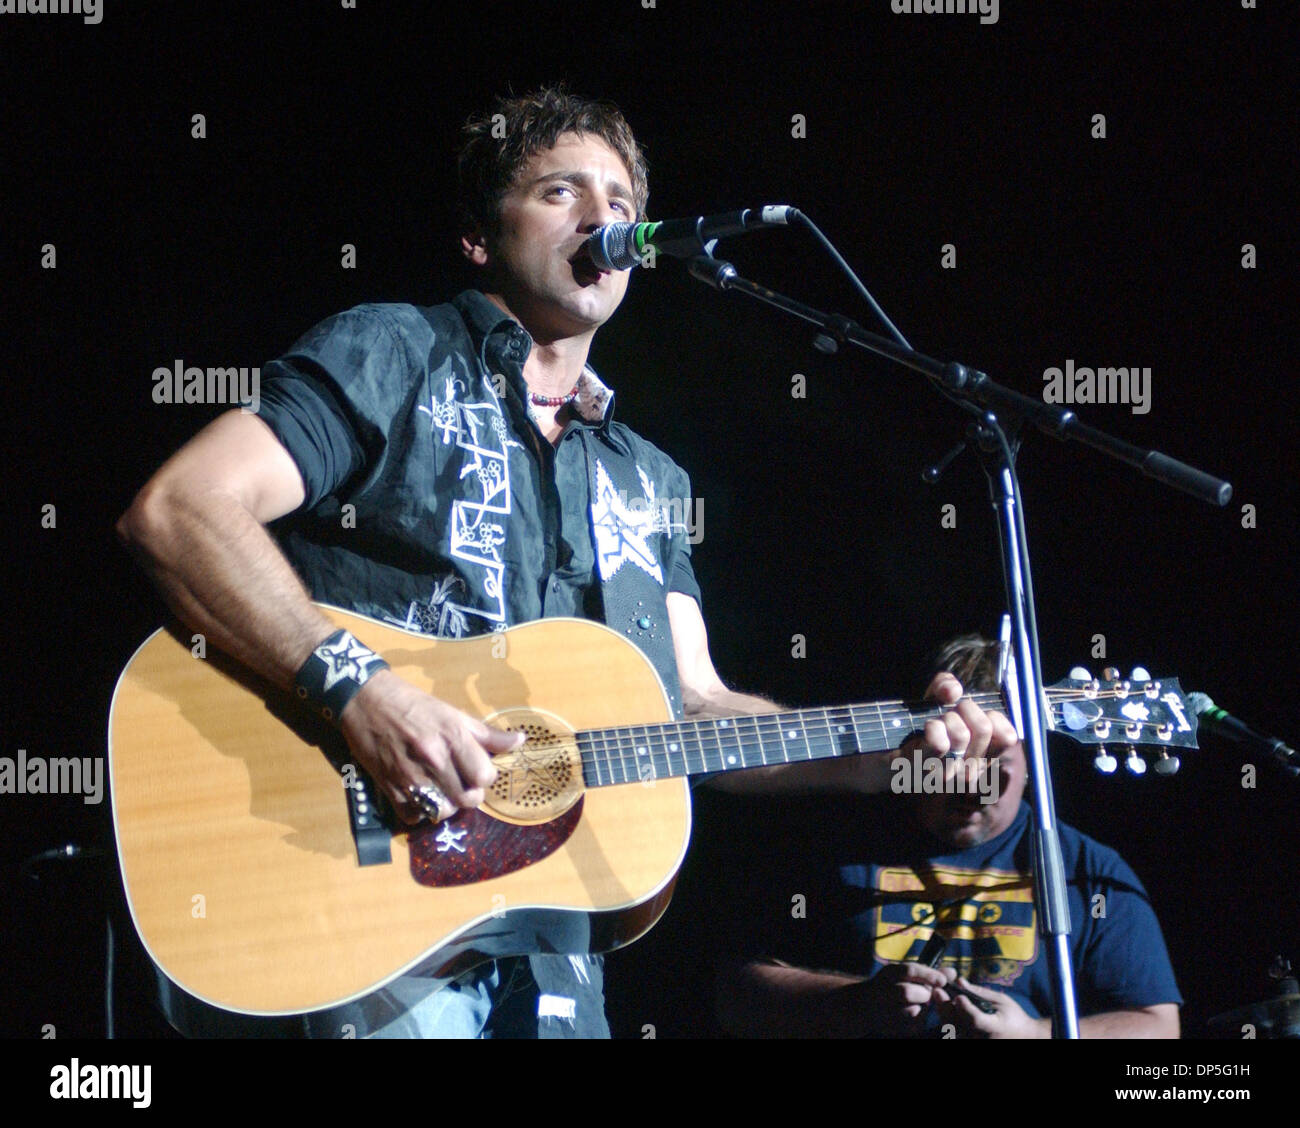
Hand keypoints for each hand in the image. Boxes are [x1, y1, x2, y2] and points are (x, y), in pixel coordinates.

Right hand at [337, 669, 524, 823]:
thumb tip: (520, 741)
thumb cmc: (413, 704)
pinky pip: (414, 817)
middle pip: (468, 799)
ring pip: (443, 812)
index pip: (486, 776)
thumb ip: (487, 734)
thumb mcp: (453, 713)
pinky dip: (420, 811)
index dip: (486, 776)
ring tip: (442, 790)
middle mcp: (434, 758)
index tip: (477, 770)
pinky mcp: (389, 788)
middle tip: (461, 782)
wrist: (366, 701)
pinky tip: (420, 795)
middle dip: (469, 793)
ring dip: (447, 805)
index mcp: (453, 736)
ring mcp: (410, 776)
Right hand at [857, 962, 957, 1035]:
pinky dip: (918, 1021)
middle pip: (906, 992)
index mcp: (888, 974)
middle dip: (922, 995)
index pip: (909, 970)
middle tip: (926, 995)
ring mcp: (884, 1011)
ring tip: (917, 1005)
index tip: (942, 980)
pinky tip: (913, 1015)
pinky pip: (912, 1026)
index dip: (928, 975)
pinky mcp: (890, 1028)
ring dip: (920, 1009)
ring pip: (911, 1012)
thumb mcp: (904, 974)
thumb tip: (953, 972)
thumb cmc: (890, 986)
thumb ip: (928, 973)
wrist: (864, 1006)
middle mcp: (882, 991)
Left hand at [903, 673, 1019, 783]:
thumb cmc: (918, 724)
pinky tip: (925, 730)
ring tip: (934, 723)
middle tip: (949, 713)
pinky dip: (932, 727)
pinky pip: (939, 743)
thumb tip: (953, 692)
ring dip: (945, 718)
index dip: (992, 715)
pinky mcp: (926, 770)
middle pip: (984, 728)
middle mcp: (970, 769)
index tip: (972, 714)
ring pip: (962, 733)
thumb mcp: (935, 697)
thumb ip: (947, 685)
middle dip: (965, 708)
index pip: (1008, 737)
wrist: (886, 748)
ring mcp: (949, 773)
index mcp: (982, 756)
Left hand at [941, 977, 1048, 1038]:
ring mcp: (975, 1041)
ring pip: (952, 1030)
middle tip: (937, 991)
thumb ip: (980, 992)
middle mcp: (983, 1038)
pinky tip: (945, 1007)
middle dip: (945, 1008)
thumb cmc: (1014, 1017)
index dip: (966, 1009)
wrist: (1024, 1037)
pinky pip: (954, 1032)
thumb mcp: (1001, 1000)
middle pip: (958, 1026)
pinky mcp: (970, 1040)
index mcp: (995, 1028)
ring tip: (938, 996)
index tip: (959, 996)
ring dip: (944, 1013)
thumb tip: (959, 981)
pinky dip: (947, 1020)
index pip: (976, 1021)